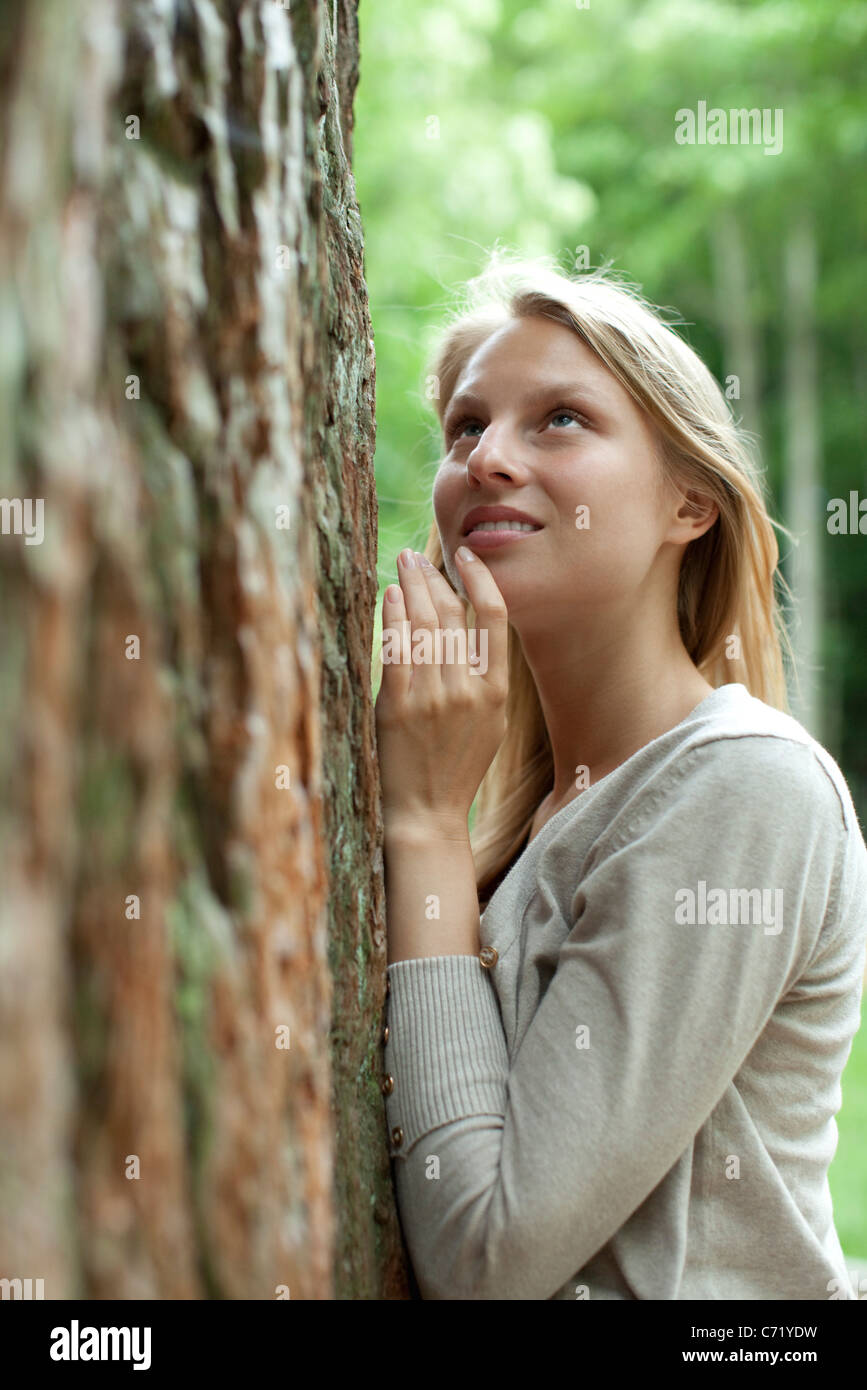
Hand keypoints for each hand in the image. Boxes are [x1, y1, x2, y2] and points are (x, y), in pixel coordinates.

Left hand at [375, 546, 508, 833]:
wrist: (429, 812)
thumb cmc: (458, 765)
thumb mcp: (489, 722)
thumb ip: (486, 676)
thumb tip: (472, 625)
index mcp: (496, 691)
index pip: (494, 617)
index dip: (479, 579)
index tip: (464, 556)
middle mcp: (468, 690)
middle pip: (453, 614)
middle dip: (434, 577)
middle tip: (417, 556)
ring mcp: (432, 698)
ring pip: (425, 626)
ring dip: (413, 587)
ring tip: (403, 565)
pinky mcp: (398, 707)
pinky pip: (397, 650)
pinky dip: (394, 617)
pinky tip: (391, 596)